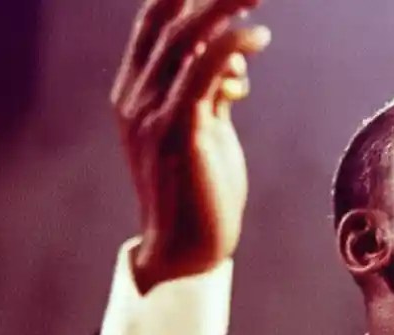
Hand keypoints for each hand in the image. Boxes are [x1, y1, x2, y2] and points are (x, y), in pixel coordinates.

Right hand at [111, 0, 271, 291]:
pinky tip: (259, 38)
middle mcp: (134, 97)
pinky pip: (202, 72)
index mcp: (134, 93)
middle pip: (166, 20)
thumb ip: (209, 94)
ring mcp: (151, 113)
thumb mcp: (202, 132)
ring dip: (224, 8)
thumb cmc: (199, 191)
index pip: (151, 23)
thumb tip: (234, 65)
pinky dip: (231, 46)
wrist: (186, 251)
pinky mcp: (177, 131)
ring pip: (185, 39)